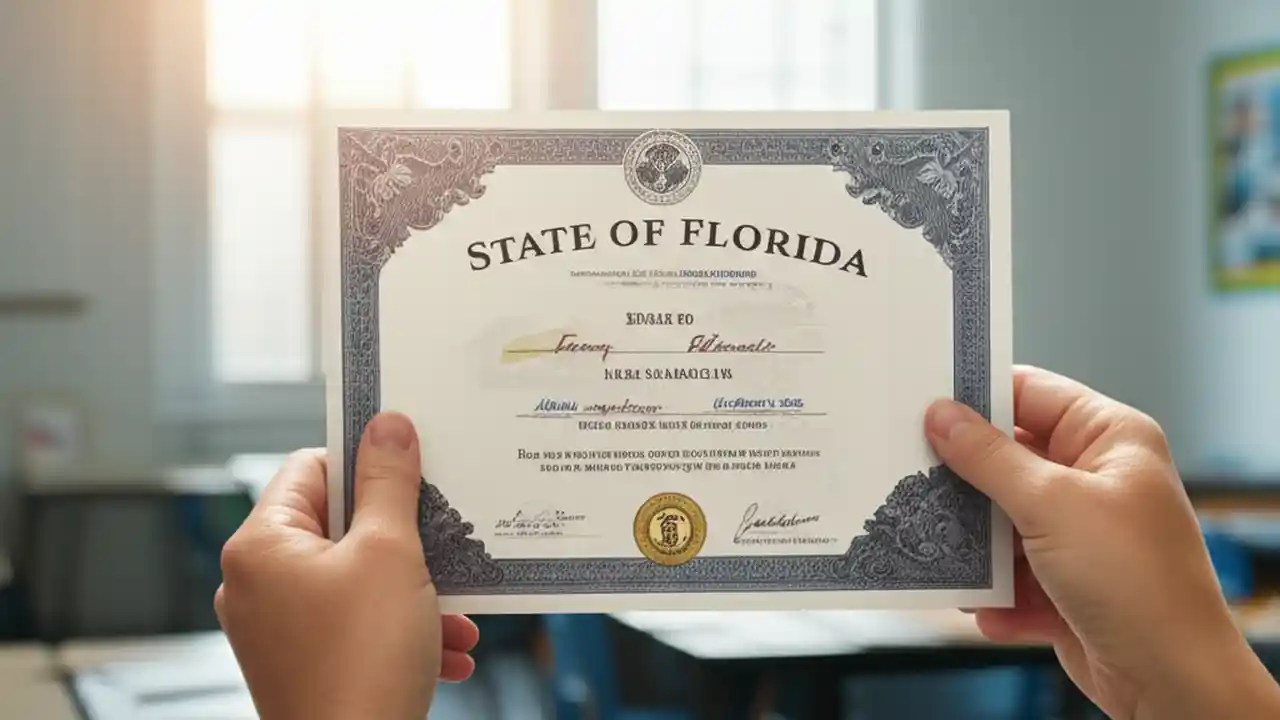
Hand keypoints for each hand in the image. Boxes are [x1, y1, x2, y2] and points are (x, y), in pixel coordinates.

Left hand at [215, 413, 477, 719]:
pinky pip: (356, 626)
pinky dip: (400, 629)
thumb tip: (388, 425)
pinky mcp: (303, 664)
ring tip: (455, 612)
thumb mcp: (389, 553)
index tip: (412, 464)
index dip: (364, 462)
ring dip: (414, 591)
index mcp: (260, 545)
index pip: (312, 468)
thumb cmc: (360, 663)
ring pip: (356, 581)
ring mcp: (277, 629)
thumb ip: (389, 483)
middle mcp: (256, 584)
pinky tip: (447, 650)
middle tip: (443, 537)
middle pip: (339, 527)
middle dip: (404, 538)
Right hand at [926, 366, 1279, 719]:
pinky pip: (1009, 573)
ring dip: (974, 543)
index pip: (1030, 394)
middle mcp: (1096, 479)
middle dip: (964, 477)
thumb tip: (942, 416)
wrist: (1172, 682)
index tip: (922, 402)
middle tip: (913, 476)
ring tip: (941, 551)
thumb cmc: (1137, 582)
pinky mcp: (1064, 582)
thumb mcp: (1051, 505)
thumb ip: (988, 458)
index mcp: (1109, 439)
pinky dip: (995, 592)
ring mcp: (1079, 533)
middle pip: (1007, 458)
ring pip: (1001, 519)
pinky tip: (989, 609)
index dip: (977, 396)